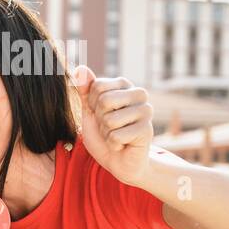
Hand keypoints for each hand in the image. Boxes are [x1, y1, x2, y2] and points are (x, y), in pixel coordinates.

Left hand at [71, 65, 153, 185]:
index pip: (97, 86)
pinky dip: (113, 144)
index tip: (99, 113)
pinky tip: (123, 144)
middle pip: (105, 101)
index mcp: (124, 85)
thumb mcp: (89, 111)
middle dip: (100, 119)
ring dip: (106, 133)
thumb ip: (84, 91)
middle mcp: (139, 94)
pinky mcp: (148, 130)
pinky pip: (116, 136)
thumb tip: (80, 68)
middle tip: (108, 126)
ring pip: (110, 120)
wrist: (118, 160)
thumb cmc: (103, 133)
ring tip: (116, 134)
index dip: (92, 104)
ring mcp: (146, 111)